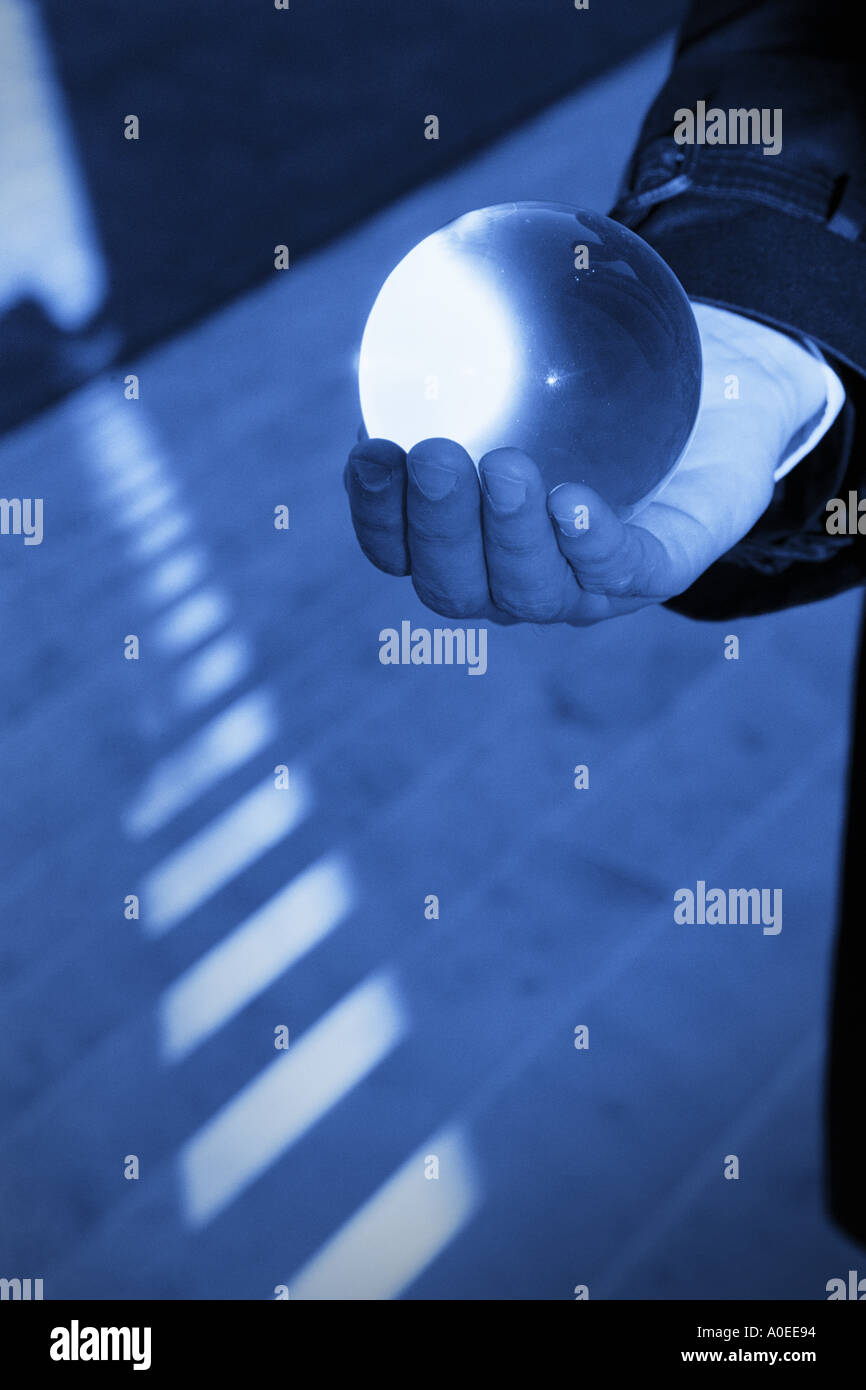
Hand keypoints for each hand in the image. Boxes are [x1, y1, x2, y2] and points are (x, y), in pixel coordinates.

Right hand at [344, 303, 828, 624]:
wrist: (717, 393)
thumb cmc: (602, 373)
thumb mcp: (532, 347)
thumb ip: (473, 337)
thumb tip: (425, 272)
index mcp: (467, 540)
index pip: (400, 548)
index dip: (377, 513)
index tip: (372, 449)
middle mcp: (516, 577)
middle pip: (455, 585)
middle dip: (439, 528)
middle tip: (434, 456)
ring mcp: (587, 587)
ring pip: (530, 592)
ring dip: (509, 535)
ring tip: (505, 466)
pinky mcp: (660, 570)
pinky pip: (622, 569)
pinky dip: (592, 542)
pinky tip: (573, 500)